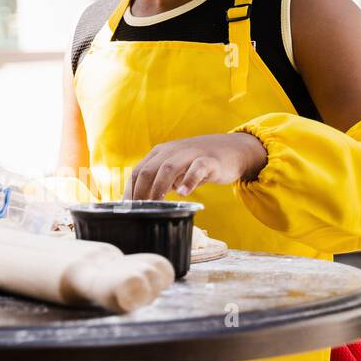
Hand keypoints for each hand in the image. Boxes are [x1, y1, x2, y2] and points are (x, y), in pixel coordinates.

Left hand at [126, 133, 268, 200]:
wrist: (231, 150)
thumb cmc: (198, 164)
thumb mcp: (176, 170)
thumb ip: (161, 182)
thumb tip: (142, 202)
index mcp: (160, 153)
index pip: (139, 171)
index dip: (131, 190)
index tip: (128, 208)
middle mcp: (172, 151)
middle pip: (149, 170)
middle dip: (141, 191)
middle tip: (140, 210)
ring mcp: (191, 154)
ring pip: (169, 168)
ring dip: (159, 187)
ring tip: (157, 204)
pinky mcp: (210, 160)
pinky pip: (197, 168)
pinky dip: (189, 180)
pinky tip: (184, 193)